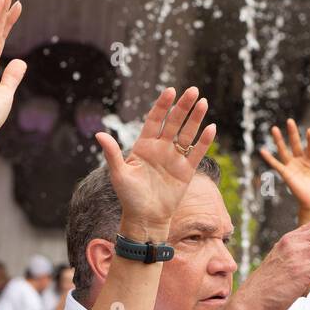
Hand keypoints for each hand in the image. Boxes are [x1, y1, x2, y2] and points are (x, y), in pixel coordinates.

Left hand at [95, 87, 216, 235]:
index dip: (162, 105)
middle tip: (193, 91)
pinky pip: (197, 153)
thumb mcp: (119, 175)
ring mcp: (175, 158)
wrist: (145, 218)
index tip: (170, 91)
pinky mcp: (186, 171)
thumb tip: (99, 134)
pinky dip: (204, 141)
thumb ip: (112, 154)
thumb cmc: (129, 197)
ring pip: (187, 134)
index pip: (155, 119)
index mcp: (144, 145)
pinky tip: (211, 128)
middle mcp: (161, 148)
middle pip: (174, 122)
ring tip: (203, 103)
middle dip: (183, 107)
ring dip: (196, 119)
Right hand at [259, 119, 309, 214]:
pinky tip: (262, 150)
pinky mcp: (286, 174)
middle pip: (295, 144)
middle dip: (293, 133)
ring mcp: (292, 168)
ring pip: (284, 151)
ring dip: (279, 140)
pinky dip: (269, 158)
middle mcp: (300, 162)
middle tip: (290, 121)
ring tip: (274, 128)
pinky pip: (276, 165)